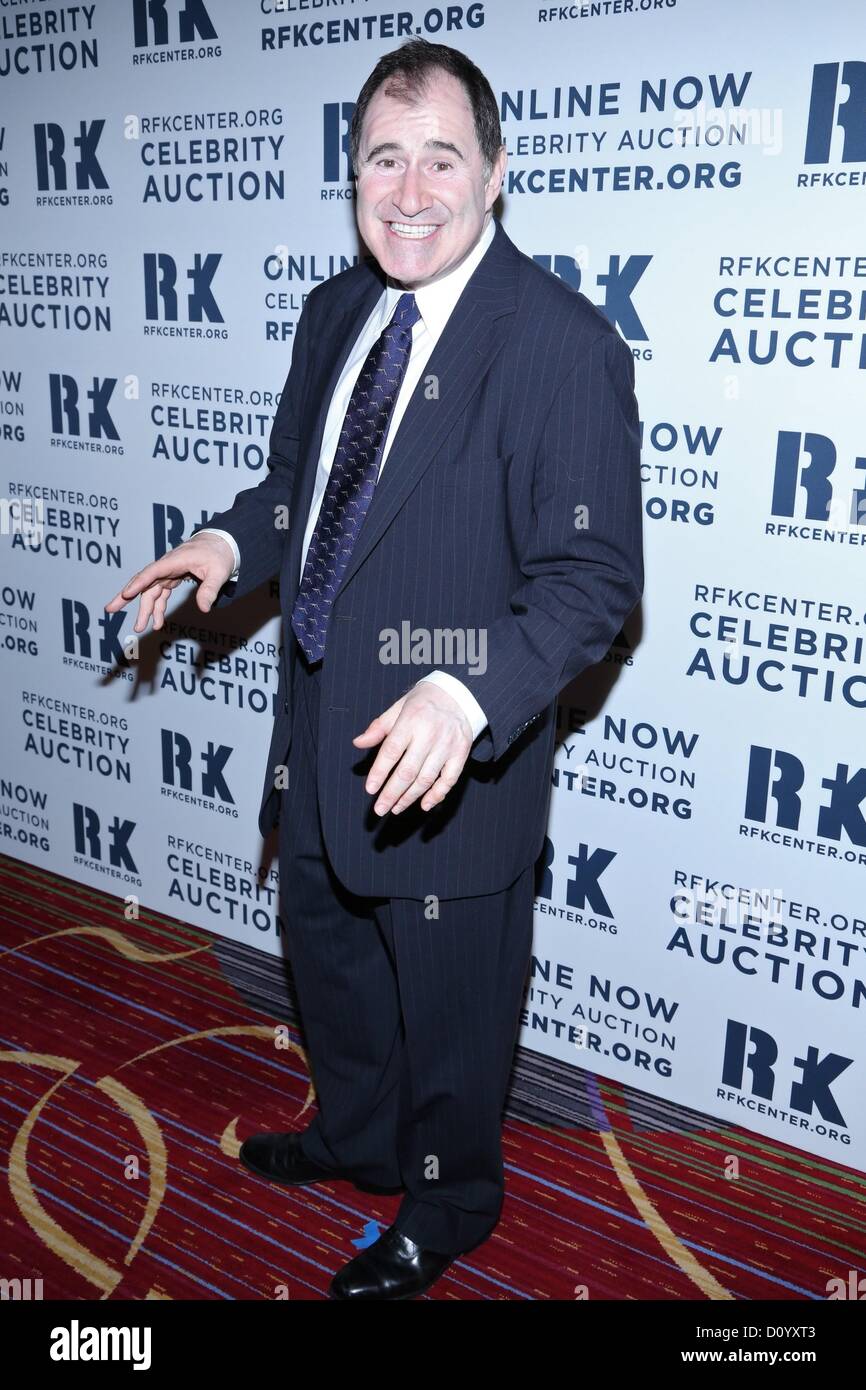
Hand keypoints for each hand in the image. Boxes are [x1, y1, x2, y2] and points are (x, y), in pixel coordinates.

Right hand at [104, 533, 235, 633]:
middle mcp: (167, 566)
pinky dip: (157, 608)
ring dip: (144, 609)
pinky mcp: (171, 578)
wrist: (221, 544)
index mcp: (175, 560)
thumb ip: (210, 589)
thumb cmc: (219, 554)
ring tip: (139, 627)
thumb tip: (204, 608)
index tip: (126, 593)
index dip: (138, 583)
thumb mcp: (219, 572)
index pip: (152, 572)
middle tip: (109, 610)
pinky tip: (156, 622)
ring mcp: (167, 572)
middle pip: (143, 582)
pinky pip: (160, 594)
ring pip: (149, 591)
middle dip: (125, 596)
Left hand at [352, 682, 473, 815]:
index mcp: (410, 721)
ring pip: (426, 779)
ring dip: (410, 797)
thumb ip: (379, 727)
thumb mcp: (398, 707)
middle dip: (392, 793)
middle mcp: (429, 734)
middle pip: (408, 771)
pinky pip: (449, 780)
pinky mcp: (461, 753)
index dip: (380, 773)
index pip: (391, 751)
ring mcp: (447, 745)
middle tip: (380, 809)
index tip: (370, 789)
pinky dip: (437, 795)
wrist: (459, 693)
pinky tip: (424, 805)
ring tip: (396, 808)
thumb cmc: (424, 701)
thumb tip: (358, 743)